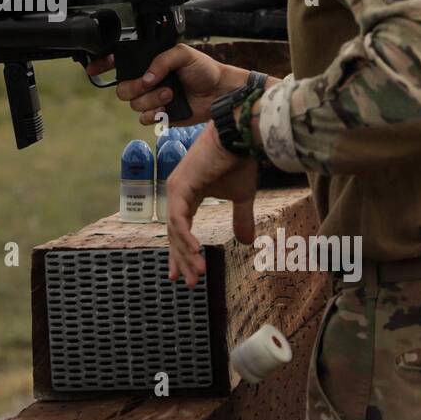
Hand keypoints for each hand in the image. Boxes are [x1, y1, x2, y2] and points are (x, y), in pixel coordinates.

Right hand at [84, 45, 254, 126]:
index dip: (103, 65)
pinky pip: (144, 119)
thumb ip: (161, 61)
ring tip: (171, 93)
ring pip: (133, 105)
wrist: (219, 92)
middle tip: (152, 83)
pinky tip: (170, 107)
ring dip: (151, 100)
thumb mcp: (183, 53)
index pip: (119, 63)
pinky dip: (155, 114)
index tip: (93, 68)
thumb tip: (146, 78)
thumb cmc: (204, 69)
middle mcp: (146, 81)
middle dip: (135, 87)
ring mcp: (152, 99)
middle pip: (121, 89)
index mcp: (148, 63)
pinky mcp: (159, 116)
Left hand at [164, 125, 258, 286]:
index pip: (179, 229)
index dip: (180, 253)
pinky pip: (179, 218)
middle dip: (181, 260)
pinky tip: (195, 252)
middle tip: (188, 283)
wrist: (240, 136)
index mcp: (188, 194)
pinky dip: (185, 237)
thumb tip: (246, 243)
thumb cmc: (239, 160)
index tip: (181, 276)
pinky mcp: (180, 186)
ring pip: (176, 230)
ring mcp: (176, 189)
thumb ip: (240, 219)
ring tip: (197, 274)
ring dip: (186, 254)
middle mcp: (177, 192)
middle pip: (175, 234)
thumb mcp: (242, 196)